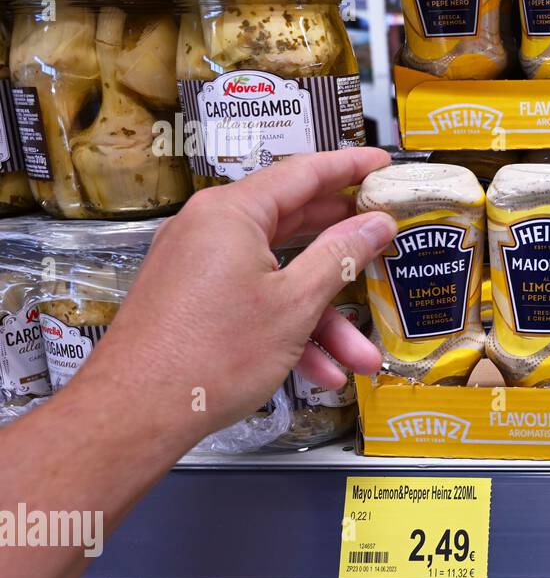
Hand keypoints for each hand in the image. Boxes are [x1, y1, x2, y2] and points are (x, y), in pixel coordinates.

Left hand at [70, 147, 396, 451]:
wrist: (137, 413)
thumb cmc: (211, 355)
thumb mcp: (295, 304)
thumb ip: (341, 257)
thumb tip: (375, 223)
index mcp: (231, 213)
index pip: (302, 173)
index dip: (348, 167)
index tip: (381, 164)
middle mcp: (209, 229)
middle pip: (293, 224)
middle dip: (344, 254)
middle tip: (384, 237)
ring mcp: (198, 266)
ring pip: (277, 277)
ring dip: (322, 316)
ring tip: (360, 354)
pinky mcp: (192, 300)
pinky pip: (252, 301)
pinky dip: (287, 329)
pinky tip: (319, 370)